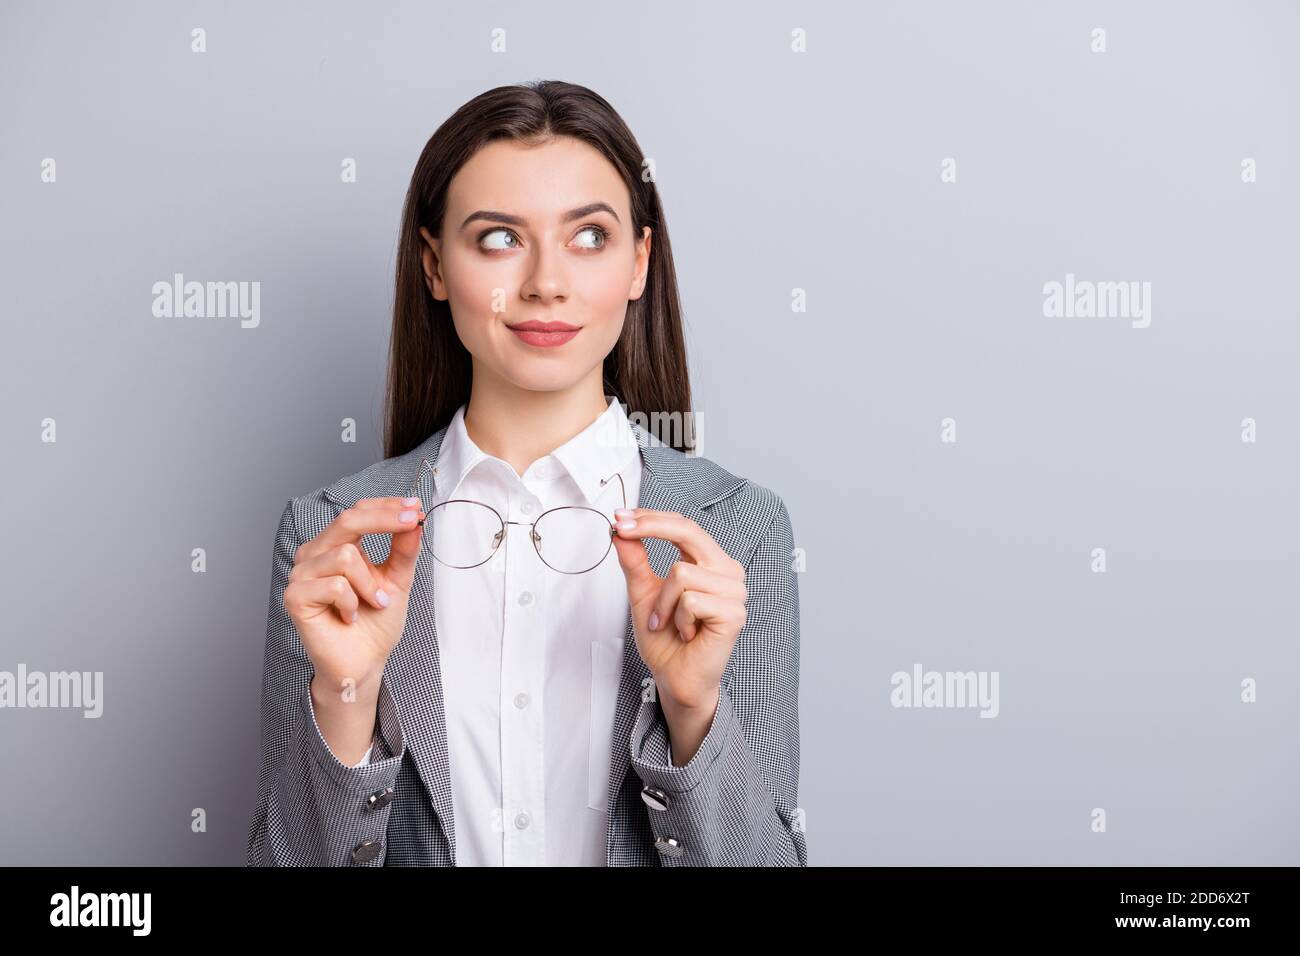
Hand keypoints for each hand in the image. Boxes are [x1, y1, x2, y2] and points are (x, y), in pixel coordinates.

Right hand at [283, 497, 425, 689]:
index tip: (416, 507)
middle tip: (413, 525)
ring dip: (370, 583)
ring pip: (345, 555)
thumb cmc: (375, 621)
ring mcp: (301, 575)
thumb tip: (415, 522)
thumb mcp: (397, 580)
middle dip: (385, 520)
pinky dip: (353, 602)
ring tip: (375, 602)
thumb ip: (404, 551)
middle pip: (347, 520)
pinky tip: (350, 616)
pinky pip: (335, 586)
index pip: (357, 511)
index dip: (387, 506)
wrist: (363, 661)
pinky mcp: (295, 597)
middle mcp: (315, 554)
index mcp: (336, 545)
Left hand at [611, 507, 746, 712]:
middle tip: (621, 530)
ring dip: (662, 602)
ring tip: (666, 622)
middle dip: (650, 527)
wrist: (675, 678)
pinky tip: (685, 633)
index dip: (651, 517)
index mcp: (710, 561)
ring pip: (682, 572)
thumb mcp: (643, 593)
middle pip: (689, 531)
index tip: (620, 517)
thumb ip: (635, 561)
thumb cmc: (665, 639)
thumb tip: (621, 531)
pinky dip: (676, 619)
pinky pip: (690, 601)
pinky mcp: (733, 613)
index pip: (683, 525)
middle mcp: (727, 571)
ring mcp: (734, 591)